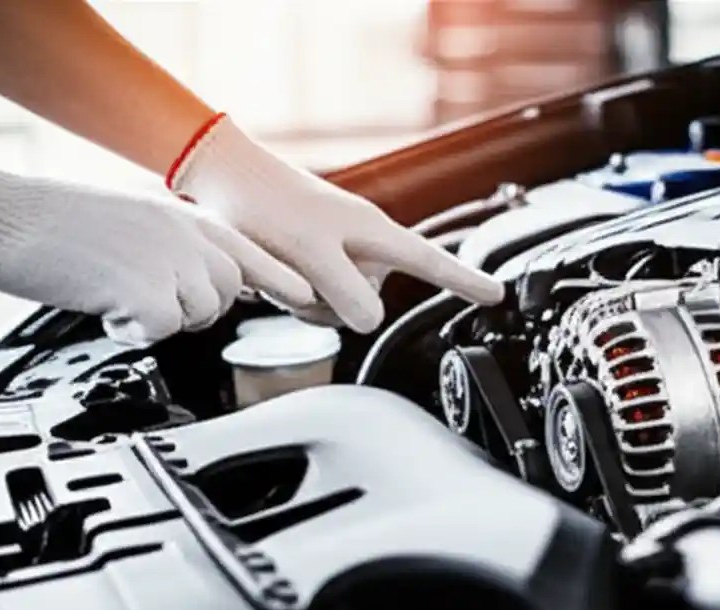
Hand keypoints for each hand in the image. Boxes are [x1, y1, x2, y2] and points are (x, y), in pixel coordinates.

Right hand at [0, 152, 314, 345]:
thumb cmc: (59, 222)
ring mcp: (173, 264)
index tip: (309, 297)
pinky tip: (103, 305)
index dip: (285, 281)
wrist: (4, 215)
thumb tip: (211, 281)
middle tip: (144, 295)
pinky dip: (130, 330)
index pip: (258, 255)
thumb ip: (182, 247)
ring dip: (160, 317)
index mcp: (191, 218)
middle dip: (194, 306)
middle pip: (228, 293)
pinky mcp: (148, 294)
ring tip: (116, 292)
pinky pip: (159, 332)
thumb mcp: (140, 221)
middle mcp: (191, 237)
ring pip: (198, 315)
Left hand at [168, 115, 504, 332]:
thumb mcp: (310, 255)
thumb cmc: (266, 207)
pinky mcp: (313, 258)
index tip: (498, 294)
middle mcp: (363, 243)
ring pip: (339, 306)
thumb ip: (345, 293)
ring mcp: (338, 251)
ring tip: (285, 270)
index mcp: (375, 234)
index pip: (433, 264)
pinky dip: (294, 296)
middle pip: (372, 302)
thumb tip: (371, 324)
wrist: (221, 176)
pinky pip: (315, 298)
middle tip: (302, 281)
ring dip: (310, 303)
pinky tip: (274, 276)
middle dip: (336, 307)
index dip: (467, 282)